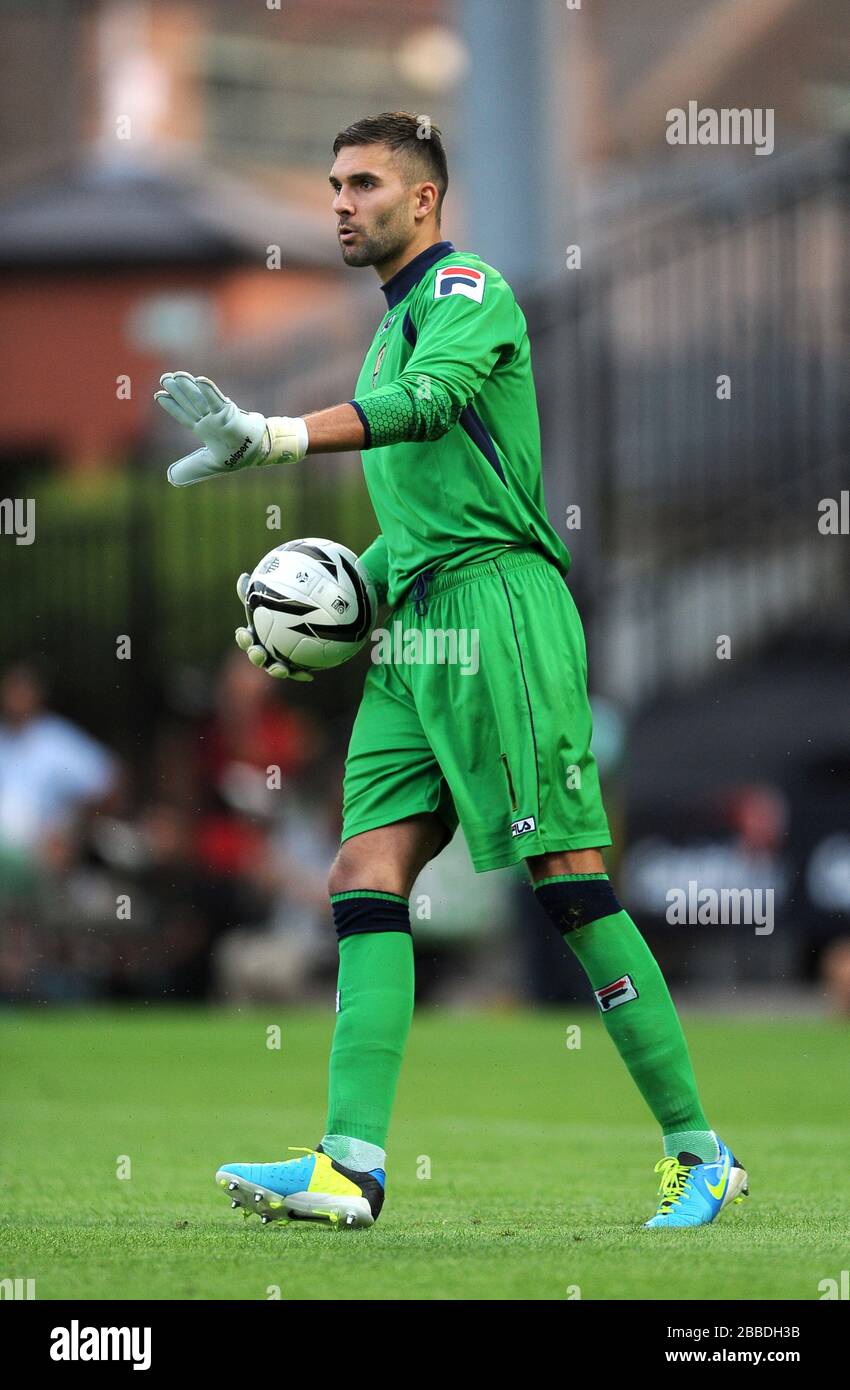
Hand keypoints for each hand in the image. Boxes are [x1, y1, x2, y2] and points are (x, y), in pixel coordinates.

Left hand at [155, 372, 307, 486]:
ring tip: (177, 375)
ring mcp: (218, 415)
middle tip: (165, 378)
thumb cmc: (235, 457)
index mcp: (203, 430)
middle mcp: (209, 420)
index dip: (171, 406)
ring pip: (200, 400)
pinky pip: (217, 401)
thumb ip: (191, 467)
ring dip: (188, 387)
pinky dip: (209, 391)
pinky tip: (200, 380)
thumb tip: (171, 478)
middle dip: (177, 391)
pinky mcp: (229, 413)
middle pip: (189, 403)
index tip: (158, 395)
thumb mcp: (208, 465)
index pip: (184, 416)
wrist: (256, 454)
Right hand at [234, 573, 313, 681]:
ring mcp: (280, 660)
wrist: (312, 617)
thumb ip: (260, 589)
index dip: (242, 637)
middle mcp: (266, 649)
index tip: (243, 632)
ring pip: (275, 668)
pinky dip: (301, 674)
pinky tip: (310, 675)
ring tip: (282, 668)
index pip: (246, 637)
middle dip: (256, 656)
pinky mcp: (295, 667)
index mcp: (258, 634)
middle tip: (260, 652)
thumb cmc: (289, 604)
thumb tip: (243, 576)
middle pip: (257, 655)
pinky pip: (297, 672)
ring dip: (276, 670)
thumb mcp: (274, 595)